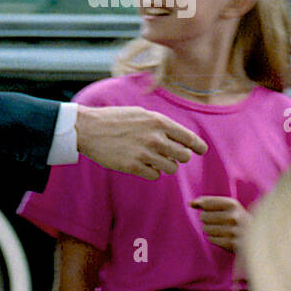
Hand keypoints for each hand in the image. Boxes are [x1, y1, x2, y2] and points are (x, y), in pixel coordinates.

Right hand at [76, 105, 206, 178]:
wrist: (90, 128)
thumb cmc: (115, 119)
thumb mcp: (141, 114)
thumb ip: (161, 125)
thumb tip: (179, 137)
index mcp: (159, 122)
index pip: (188, 138)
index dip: (198, 146)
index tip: (201, 150)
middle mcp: (155, 138)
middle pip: (184, 156)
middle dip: (179, 157)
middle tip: (169, 154)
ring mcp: (145, 153)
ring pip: (171, 168)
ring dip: (165, 166)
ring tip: (152, 159)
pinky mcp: (133, 166)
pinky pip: (154, 176)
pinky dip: (151, 172)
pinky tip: (142, 164)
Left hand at [192, 195, 248, 252]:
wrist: (258, 237)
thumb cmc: (238, 219)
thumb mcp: (229, 206)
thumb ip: (208, 202)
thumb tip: (190, 203)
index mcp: (233, 204)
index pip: (206, 203)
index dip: (202, 206)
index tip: (204, 208)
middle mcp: (234, 216)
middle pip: (204, 216)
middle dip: (207, 219)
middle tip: (218, 221)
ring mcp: (233, 230)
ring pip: (206, 229)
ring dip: (210, 230)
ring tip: (221, 230)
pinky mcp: (232, 243)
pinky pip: (212, 239)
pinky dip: (215, 239)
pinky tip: (224, 237)